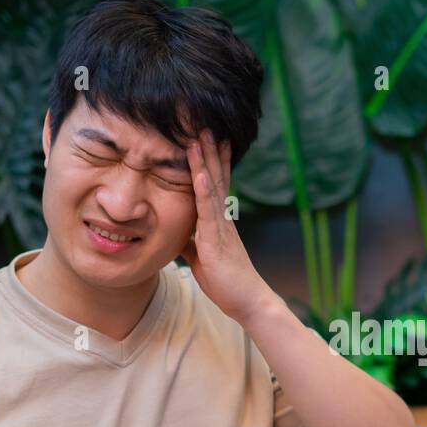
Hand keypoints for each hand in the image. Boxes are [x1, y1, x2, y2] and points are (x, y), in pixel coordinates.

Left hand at [180, 129, 276, 324]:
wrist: (248, 301)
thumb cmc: (227, 283)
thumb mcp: (202, 259)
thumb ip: (191, 242)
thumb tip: (178, 235)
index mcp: (219, 223)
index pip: (215, 186)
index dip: (213, 162)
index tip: (209, 140)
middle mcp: (222, 219)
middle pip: (216, 178)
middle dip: (210, 151)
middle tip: (206, 124)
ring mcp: (221, 227)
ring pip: (212, 187)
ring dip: (206, 161)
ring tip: (202, 136)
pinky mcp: (216, 239)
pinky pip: (208, 210)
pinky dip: (204, 189)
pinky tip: (200, 172)